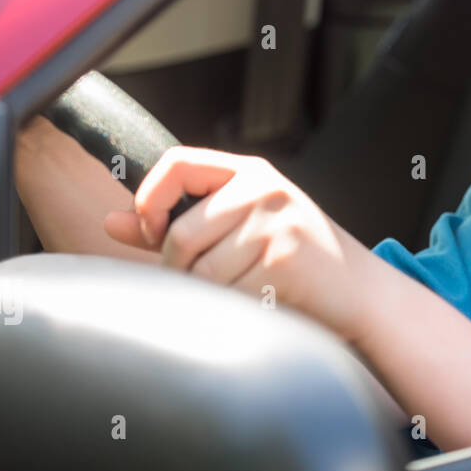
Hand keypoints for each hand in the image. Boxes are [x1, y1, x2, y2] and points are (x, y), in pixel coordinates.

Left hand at [104, 147, 369, 338]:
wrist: (360, 290)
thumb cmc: (295, 259)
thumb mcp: (239, 228)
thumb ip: (174, 223)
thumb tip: (111, 222)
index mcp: (249, 172)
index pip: (176, 163)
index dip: (150, 199)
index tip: (153, 232)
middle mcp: (263, 188)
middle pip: (180, 234)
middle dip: (182, 269)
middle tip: (214, 279)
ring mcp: (275, 221)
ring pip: (200, 270)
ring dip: (213, 292)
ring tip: (247, 287)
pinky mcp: (283, 257)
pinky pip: (227, 293)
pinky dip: (237, 306)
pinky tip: (266, 299)